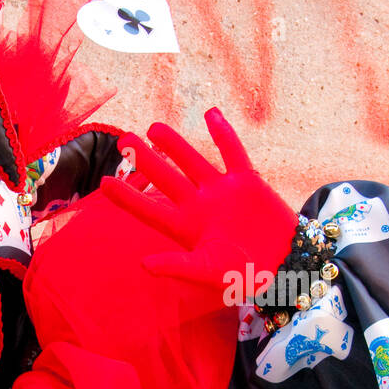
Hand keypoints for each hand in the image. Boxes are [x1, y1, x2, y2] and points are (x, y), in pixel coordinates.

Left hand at [98, 108, 294, 297]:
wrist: (285, 265)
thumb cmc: (243, 275)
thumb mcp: (207, 271)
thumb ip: (176, 266)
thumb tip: (143, 264)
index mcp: (184, 228)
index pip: (149, 209)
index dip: (127, 197)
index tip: (104, 183)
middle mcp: (198, 206)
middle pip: (166, 178)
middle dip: (145, 160)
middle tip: (123, 141)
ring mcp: (221, 191)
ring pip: (193, 161)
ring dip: (175, 144)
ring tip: (154, 127)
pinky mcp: (247, 181)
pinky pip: (232, 153)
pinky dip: (224, 134)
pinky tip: (211, 114)